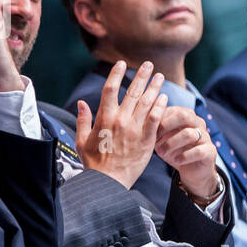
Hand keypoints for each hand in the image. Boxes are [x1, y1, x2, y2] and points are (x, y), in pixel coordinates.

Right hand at [74, 61, 166, 190]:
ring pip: (146, 102)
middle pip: (132, 91)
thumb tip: (81, 103)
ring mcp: (134, 129)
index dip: (116, 74)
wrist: (108, 182)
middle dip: (141, 76)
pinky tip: (165, 98)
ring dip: (154, 87)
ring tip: (160, 77)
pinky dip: (160, 106)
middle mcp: (120, 120)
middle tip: (149, 64)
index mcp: (104, 118)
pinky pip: (155, 118)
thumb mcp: (82, 140)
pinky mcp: (146, 140)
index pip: (110, 89)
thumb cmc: (93, 163)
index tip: (122, 64)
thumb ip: (83, 120)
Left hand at [153, 106, 218, 202]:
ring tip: (161, 153)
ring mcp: (206, 136)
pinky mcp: (211, 151)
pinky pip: (199, 150)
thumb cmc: (175, 150)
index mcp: (187, 116)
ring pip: (189, 134)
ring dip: (171, 144)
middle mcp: (198, 123)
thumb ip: (156, 129)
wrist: (192, 170)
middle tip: (155, 139)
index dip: (158, 119)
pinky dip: (185, 156)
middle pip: (184, 115)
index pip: (172, 109)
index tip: (147, 131)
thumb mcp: (163, 139)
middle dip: (166, 126)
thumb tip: (143, 121)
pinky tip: (176, 161)